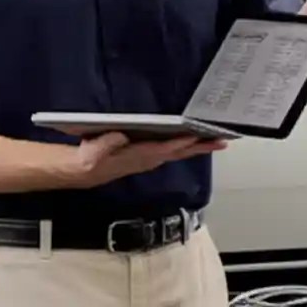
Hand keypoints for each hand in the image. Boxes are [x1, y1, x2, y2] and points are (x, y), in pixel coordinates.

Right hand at [64, 131, 226, 188]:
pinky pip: (173, 151)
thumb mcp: (91, 152)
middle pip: (180, 153)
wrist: (83, 170)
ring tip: (216, 139)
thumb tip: (119, 136)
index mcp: (137, 156)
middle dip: (201, 147)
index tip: (198, 137)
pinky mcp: (149, 156)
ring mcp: (150, 159)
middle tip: (222, 141)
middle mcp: (148, 159)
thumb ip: (105, 145)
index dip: (181, 144)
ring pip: (179, 153)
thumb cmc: (88, 158)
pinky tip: (195, 141)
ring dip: (198, 147)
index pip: (164, 149)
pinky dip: (187, 146)